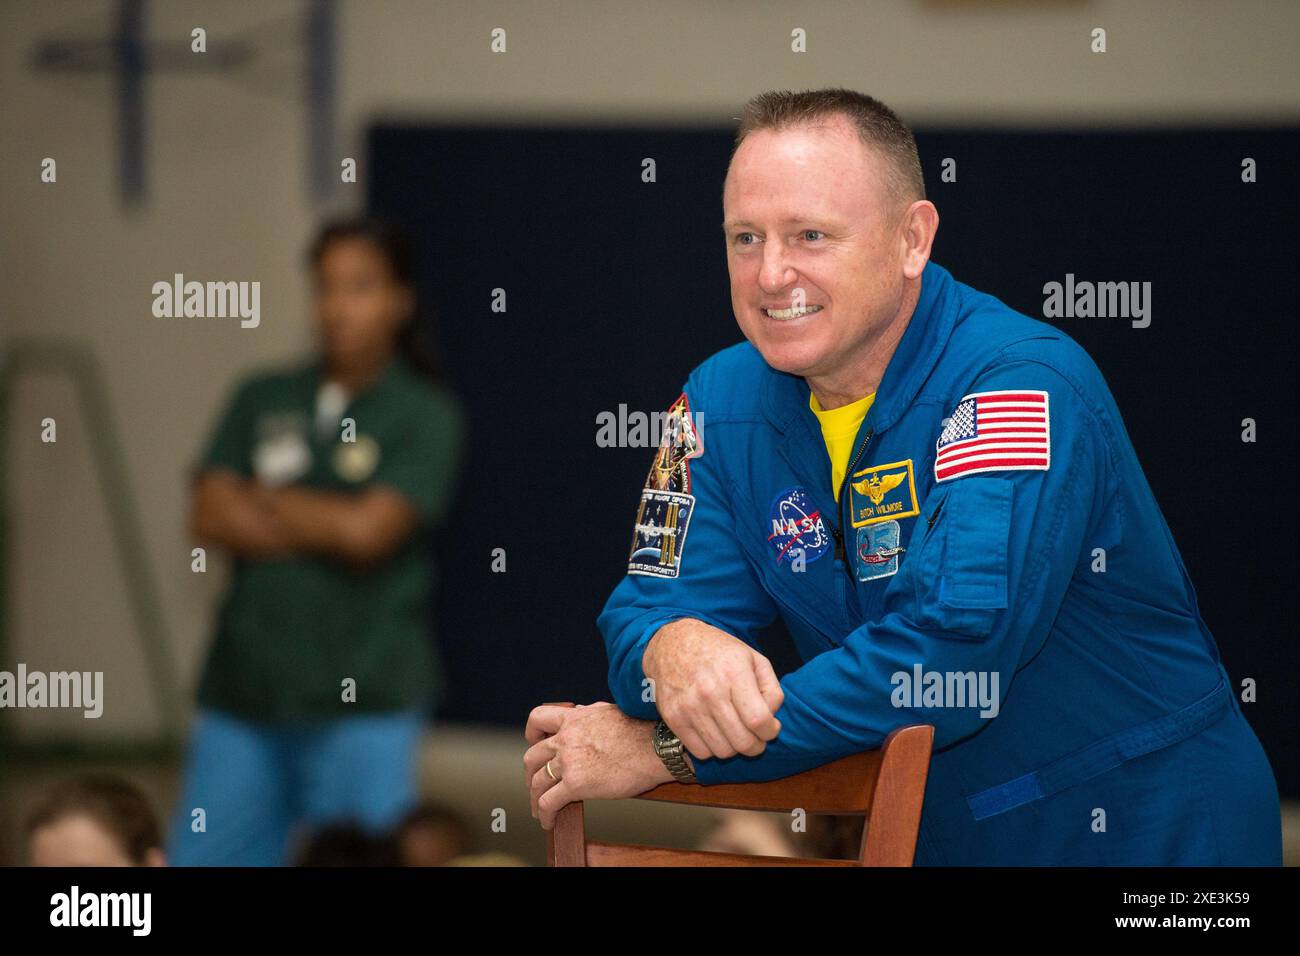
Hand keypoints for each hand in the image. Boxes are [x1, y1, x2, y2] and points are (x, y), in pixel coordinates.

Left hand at [523, 702, 671, 829]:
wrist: (656, 747)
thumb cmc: (642, 731)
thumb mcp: (609, 712)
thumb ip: (590, 715)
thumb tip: (584, 714)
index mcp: (575, 718)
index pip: (538, 719)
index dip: (532, 733)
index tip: (534, 742)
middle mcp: (567, 737)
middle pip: (532, 757)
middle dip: (530, 773)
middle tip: (535, 783)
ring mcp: (569, 760)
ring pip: (537, 781)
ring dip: (534, 798)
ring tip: (538, 808)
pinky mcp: (576, 784)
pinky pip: (549, 802)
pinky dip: (544, 814)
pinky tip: (548, 821)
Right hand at [642, 618, 782, 760]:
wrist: (673, 643)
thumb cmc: (719, 652)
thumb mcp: (753, 658)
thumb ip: (771, 690)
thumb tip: (771, 720)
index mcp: (734, 673)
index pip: (759, 720)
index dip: (771, 731)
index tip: (771, 728)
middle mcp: (709, 691)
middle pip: (742, 741)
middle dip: (756, 745)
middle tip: (756, 737)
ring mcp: (688, 706)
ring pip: (723, 751)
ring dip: (735, 747)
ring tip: (735, 732)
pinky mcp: (672, 717)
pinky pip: (701, 752)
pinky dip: (712, 748)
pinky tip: (715, 731)